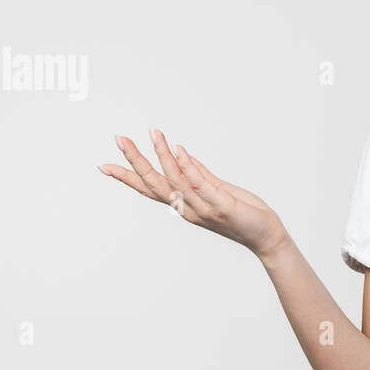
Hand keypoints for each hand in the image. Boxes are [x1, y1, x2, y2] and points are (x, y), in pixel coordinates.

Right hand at [98, 129, 288, 257]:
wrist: (265, 236)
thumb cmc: (242, 213)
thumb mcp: (216, 190)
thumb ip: (199, 174)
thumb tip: (180, 154)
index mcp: (184, 205)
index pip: (150, 189)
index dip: (127, 177)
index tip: (104, 165)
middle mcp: (188, 209)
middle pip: (154, 184)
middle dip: (136, 161)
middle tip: (120, 139)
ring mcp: (203, 209)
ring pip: (175, 180)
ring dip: (163, 155)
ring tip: (153, 133)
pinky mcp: (221, 206)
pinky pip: (201, 185)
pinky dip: (188, 167)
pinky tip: (179, 149)